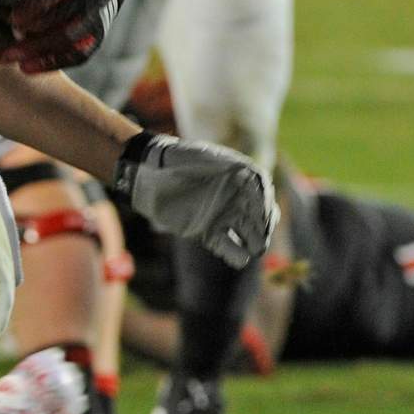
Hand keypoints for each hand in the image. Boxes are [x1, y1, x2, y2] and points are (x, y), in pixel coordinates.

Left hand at [0, 0, 128, 72]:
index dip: (33, 7)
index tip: (12, 18)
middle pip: (64, 23)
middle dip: (31, 39)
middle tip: (4, 48)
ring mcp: (99, 15)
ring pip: (72, 42)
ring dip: (40, 55)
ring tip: (11, 60)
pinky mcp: (99, 32)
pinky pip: (80, 54)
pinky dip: (54, 63)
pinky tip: (29, 67)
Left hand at [112, 131, 276, 268]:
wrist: (148, 173)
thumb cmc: (177, 159)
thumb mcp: (204, 155)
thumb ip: (228, 165)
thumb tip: (252, 173)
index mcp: (240, 179)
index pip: (263, 195)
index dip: (265, 206)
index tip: (263, 215)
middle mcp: (236, 199)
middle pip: (260, 219)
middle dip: (264, 229)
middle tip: (261, 237)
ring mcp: (223, 217)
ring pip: (249, 235)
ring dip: (255, 244)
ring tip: (255, 250)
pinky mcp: (208, 233)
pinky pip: (228, 247)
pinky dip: (236, 255)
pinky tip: (240, 258)